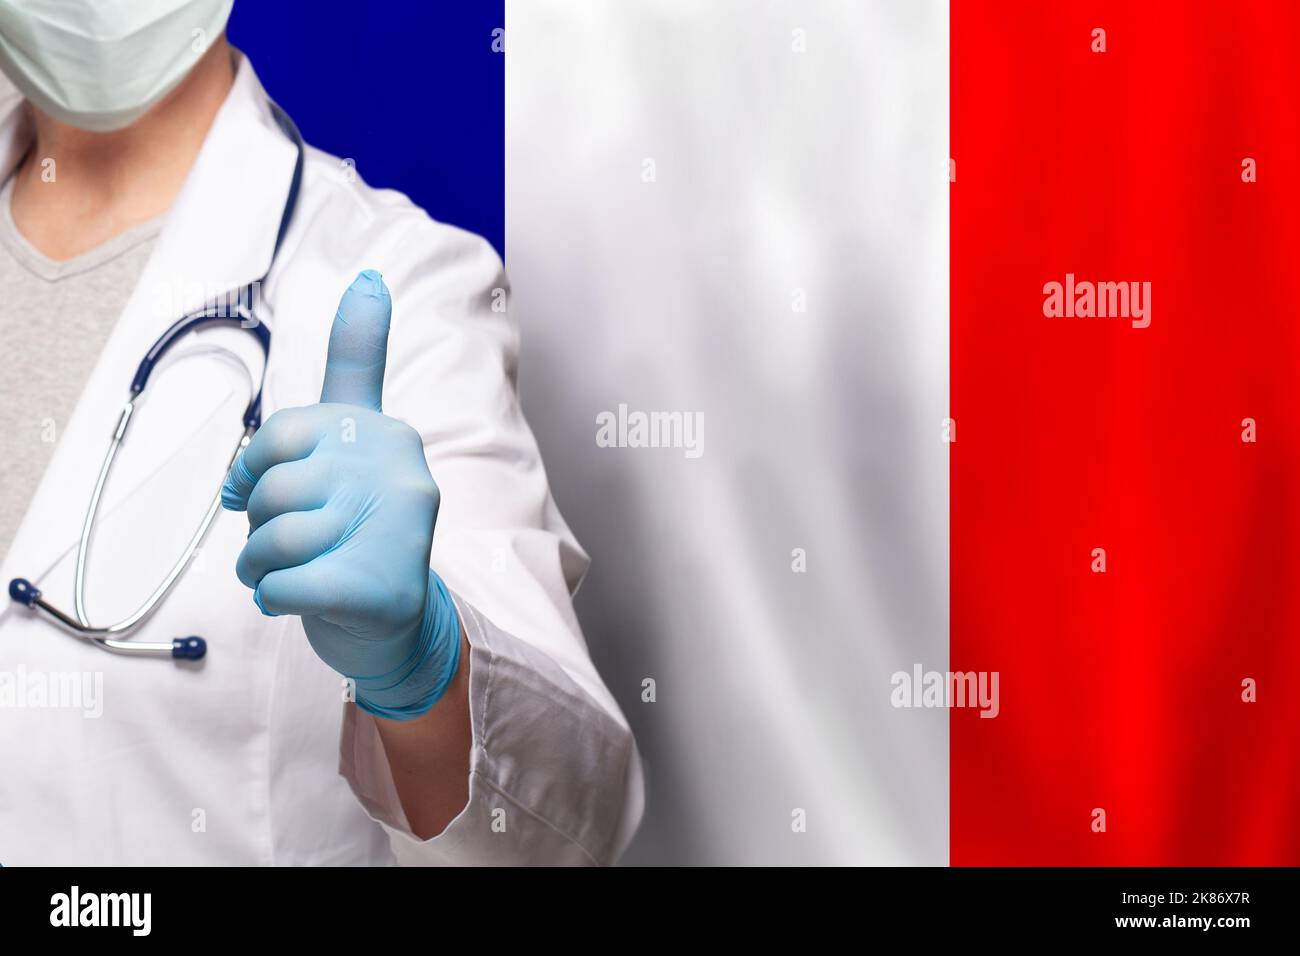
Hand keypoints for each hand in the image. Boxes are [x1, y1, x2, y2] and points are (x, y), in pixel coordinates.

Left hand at [220, 270, 460, 719]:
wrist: (398, 624)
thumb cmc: (359, 528)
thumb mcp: (358, 442)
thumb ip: (358, 363)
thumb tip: (370, 279)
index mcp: (388, 433)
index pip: (285, 432)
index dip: (255, 467)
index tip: (269, 479)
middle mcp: (399, 473)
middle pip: (272, 488)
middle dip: (258, 525)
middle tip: (287, 543)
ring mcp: (395, 531)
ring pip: (272, 540)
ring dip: (261, 567)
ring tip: (292, 574)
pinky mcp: (377, 586)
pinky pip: (281, 586)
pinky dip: (272, 600)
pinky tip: (299, 599)